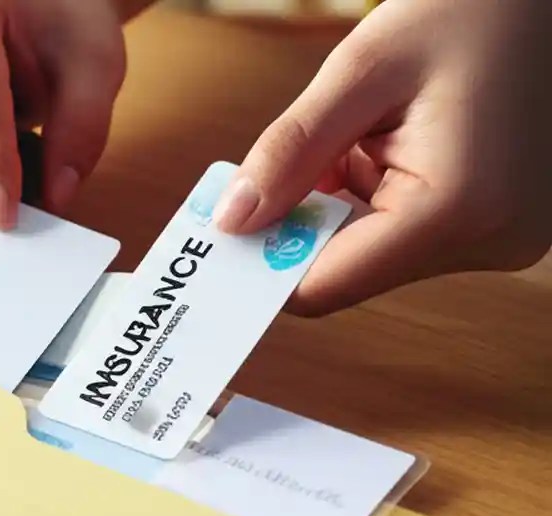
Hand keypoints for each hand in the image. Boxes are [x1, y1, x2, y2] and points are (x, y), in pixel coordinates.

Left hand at [214, 0, 551, 315]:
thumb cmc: (475, 11)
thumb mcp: (363, 70)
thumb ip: (290, 152)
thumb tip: (231, 221)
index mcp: (457, 211)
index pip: (328, 284)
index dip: (263, 267)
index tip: (218, 238)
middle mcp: (489, 243)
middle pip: (349, 268)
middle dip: (302, 220)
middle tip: (278, 162)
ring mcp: (501, 239)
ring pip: (373, 249)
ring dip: (341, 201)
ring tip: (368, 129)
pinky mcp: (498, 226)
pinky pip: (405, 230)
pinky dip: (375, 194)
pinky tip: (390, 140)